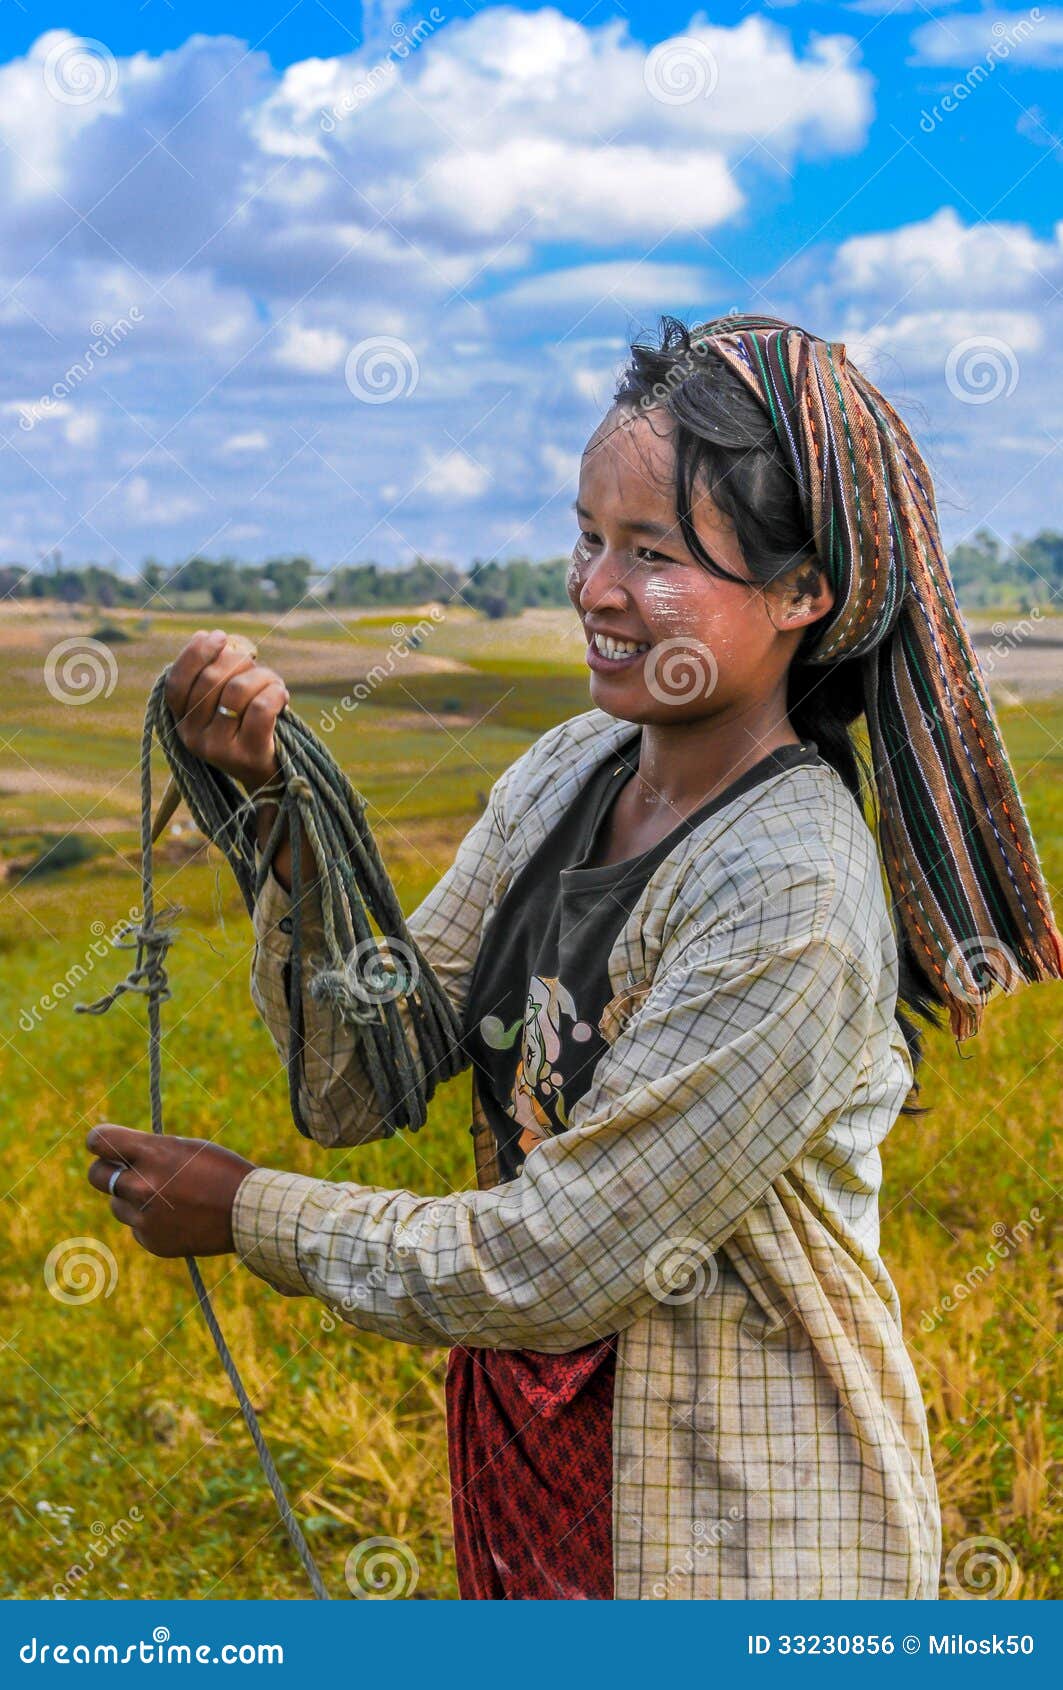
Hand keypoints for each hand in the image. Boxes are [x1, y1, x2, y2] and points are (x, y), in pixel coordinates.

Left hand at [85, 1123, 257, 1257]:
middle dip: (105, 1170)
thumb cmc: (221, 1170)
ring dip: (131, 1199)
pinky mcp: (151, 1241)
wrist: (248, 1212)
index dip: (99, 1140)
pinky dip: (150, 1222)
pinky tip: (178, 1218)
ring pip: (116, 1205)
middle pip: (96, 1176)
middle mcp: (142, 1186)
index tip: (104, 1144)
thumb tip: (116, 1157)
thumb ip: (148, 1151)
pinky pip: (136, 1227)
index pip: (98, 1141)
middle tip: (120, 1170)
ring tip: (166, 1197)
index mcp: (153, 1154)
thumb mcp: (184, 1148)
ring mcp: (145, 1217)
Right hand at [165, 629, 289, 793]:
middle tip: (254, 664)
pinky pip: (261, 708)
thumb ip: (213, 675)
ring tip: (272, 682)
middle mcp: (193, 737)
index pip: (176, 683)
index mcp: (181, 722)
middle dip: (238, 661)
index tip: (217, 636)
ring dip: (261, 676)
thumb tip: (214, 638)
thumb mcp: (221, 703)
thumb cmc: (246, 726)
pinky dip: (276, 693)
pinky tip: (282, 695)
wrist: (268, 774)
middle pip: (211, 680)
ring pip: (238, 691)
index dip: (194, 654)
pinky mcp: (247, 755)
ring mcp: (218, 749)